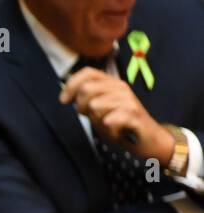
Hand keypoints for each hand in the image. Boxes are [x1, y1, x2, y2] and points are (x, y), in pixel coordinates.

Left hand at [60, 67, 174, 164]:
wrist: (146, 139)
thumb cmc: (119, 124)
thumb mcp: (97, 111)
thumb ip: (85, 101)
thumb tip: (65, 96)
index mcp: (110, 84)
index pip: (87, 73)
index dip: (71, 85)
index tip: (64, 100)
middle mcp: (120, 88)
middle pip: (87, 89)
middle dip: (81, 106)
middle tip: (92, 117)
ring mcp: (128, 100)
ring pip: (95, 105)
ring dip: (96, 120)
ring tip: (106, 124)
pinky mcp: (134, 115)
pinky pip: (110, 119)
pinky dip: (108, 128)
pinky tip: (114, 130)